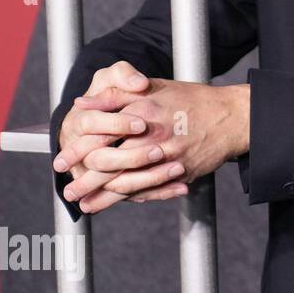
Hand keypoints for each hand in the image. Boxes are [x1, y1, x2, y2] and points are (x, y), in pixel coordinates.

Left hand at [60, 79, 248, 214]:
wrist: (232, 116)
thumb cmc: (191, 99)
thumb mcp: (152, 88)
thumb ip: (115, 94)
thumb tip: (81, 102)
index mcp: (140, 113)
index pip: (98, 136)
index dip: (76, 151)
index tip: (61, 161)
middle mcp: (152, 136)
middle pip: (108, 164)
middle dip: (84, 180)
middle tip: (68, 190)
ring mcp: (167, 157)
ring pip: (127, 182)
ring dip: (102, 197)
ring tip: (84, 204)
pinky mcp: (181, 172)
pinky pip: (151, 190)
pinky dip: (130, 199)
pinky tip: (118, 203)